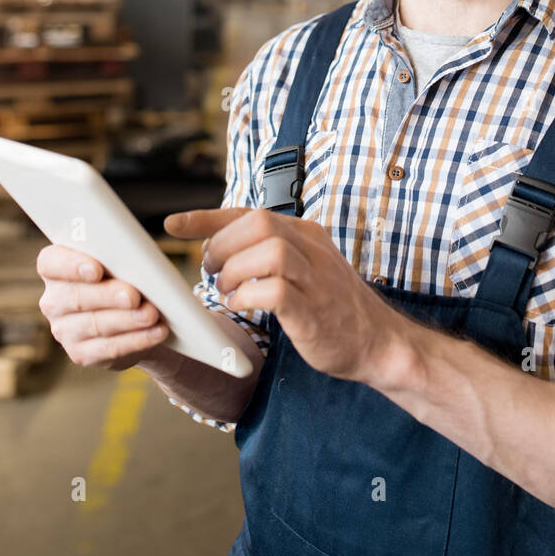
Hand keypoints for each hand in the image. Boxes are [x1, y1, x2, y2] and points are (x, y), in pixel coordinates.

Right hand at [36, 243, 170, 369]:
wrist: (131, 314)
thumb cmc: (123, 276)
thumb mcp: (119, 261)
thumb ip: (121, 255)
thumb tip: (141, 264)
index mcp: (56, 268)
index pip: (51, 263)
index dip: (71, 266)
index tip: (97, 270)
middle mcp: (54, 300)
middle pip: (76, 297)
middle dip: (108, 296)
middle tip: (133, 296)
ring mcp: (64, 330)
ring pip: (95, 325)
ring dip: (127, 320)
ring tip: (151, 314)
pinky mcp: (81, 353)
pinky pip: (109, 348)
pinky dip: (136, 340)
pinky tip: (156, 332)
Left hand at [163, 207, 408, 383]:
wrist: (379, 342)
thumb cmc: (334, 308)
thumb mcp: (305, 269)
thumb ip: (270, 254)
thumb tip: (220, 247)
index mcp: (306, 235)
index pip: (252, 212)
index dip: (208, 217)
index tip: (175, 223)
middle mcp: (313, 249)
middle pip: (260, 223)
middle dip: (223, 244)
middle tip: (211, 270)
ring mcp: (316, 279)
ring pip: (268, 251)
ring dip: (235, 270)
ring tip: (227, 290)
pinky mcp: (314, 311)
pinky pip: (276, 291)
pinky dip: (249, 296)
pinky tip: (242, 305)